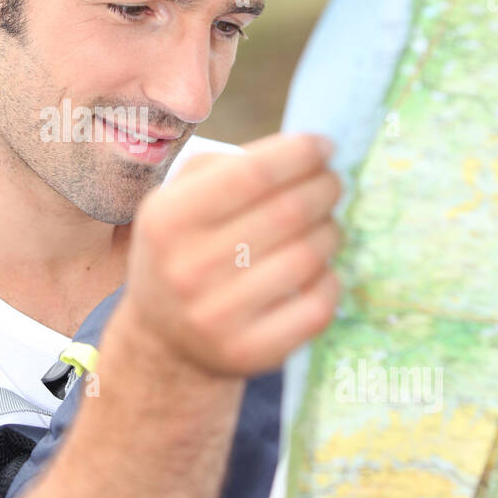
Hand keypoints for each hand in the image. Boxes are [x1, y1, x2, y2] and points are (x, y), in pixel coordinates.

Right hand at [117, 132, 341, 379]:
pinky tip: (321, 269)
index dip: (298, 154)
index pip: (251, 173)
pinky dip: (331, 279)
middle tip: (333, 183)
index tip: (323, 145)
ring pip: (308, 257)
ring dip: (331, 231)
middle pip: (288, 212)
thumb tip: (302, 151)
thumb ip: (225, 168)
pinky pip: (318, 306)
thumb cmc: (182, 252)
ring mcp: (218, 317)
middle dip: (325, 188)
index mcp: (167, 221)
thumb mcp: (174, 203)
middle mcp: (187, 269)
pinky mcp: (251, 352)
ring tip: (325, 224)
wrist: (164, 340)